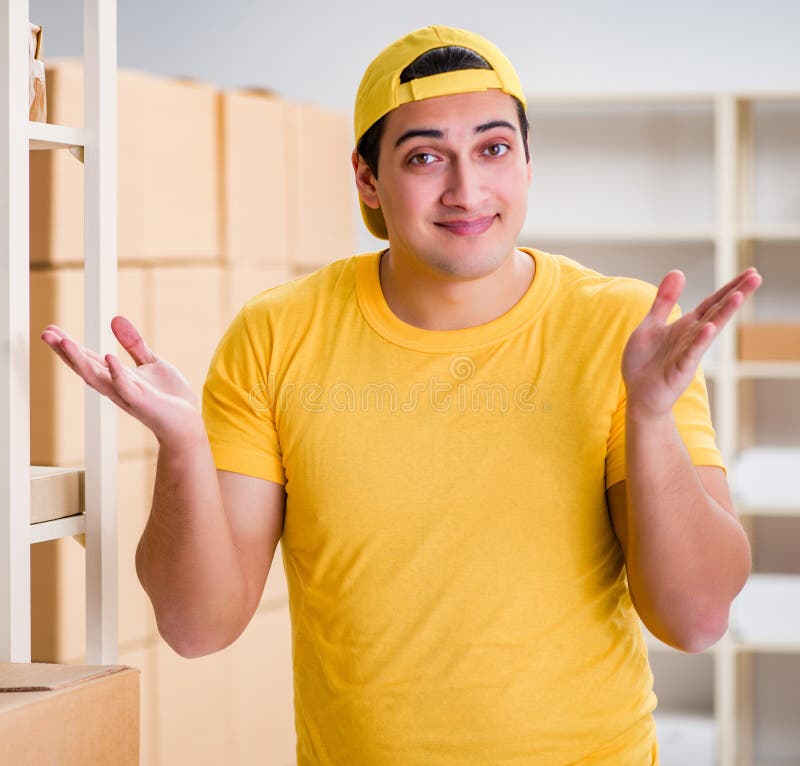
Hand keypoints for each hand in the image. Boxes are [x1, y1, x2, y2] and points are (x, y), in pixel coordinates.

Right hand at [41, 315, 204, 452]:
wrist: (187, 422)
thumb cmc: (169, 396)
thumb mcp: (150, 362)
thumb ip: (133, 343)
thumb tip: (115, 319)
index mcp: (117, 376)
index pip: (89, 358)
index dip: (70, 345)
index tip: (51, 329)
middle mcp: (116, 386)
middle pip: (85, 367)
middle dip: (66, 351)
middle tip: (46, 333)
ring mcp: (127, 395)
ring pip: (98, 378)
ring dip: (81, 361)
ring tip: (65, 342)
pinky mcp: (142, 402)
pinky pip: (126, 388)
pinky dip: (117, 373)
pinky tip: (109, 357)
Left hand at [621, 267, 762, 420]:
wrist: (639, 395)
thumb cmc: (646, 362)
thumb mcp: (651, 325)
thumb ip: (664, 301)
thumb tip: (678, 271)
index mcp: (686, 326)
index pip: (712, 303)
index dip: (729, 287)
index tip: (751, 271)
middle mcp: (691, 337)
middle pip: (716, 312)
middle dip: (735, 294)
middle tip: (756, 276)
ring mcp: (687, 353)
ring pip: (708, 331)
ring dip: (722, 314)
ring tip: (738, 296)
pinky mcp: (679, 370)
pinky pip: (690, 354)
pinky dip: (699, 341)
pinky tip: (708, 328)